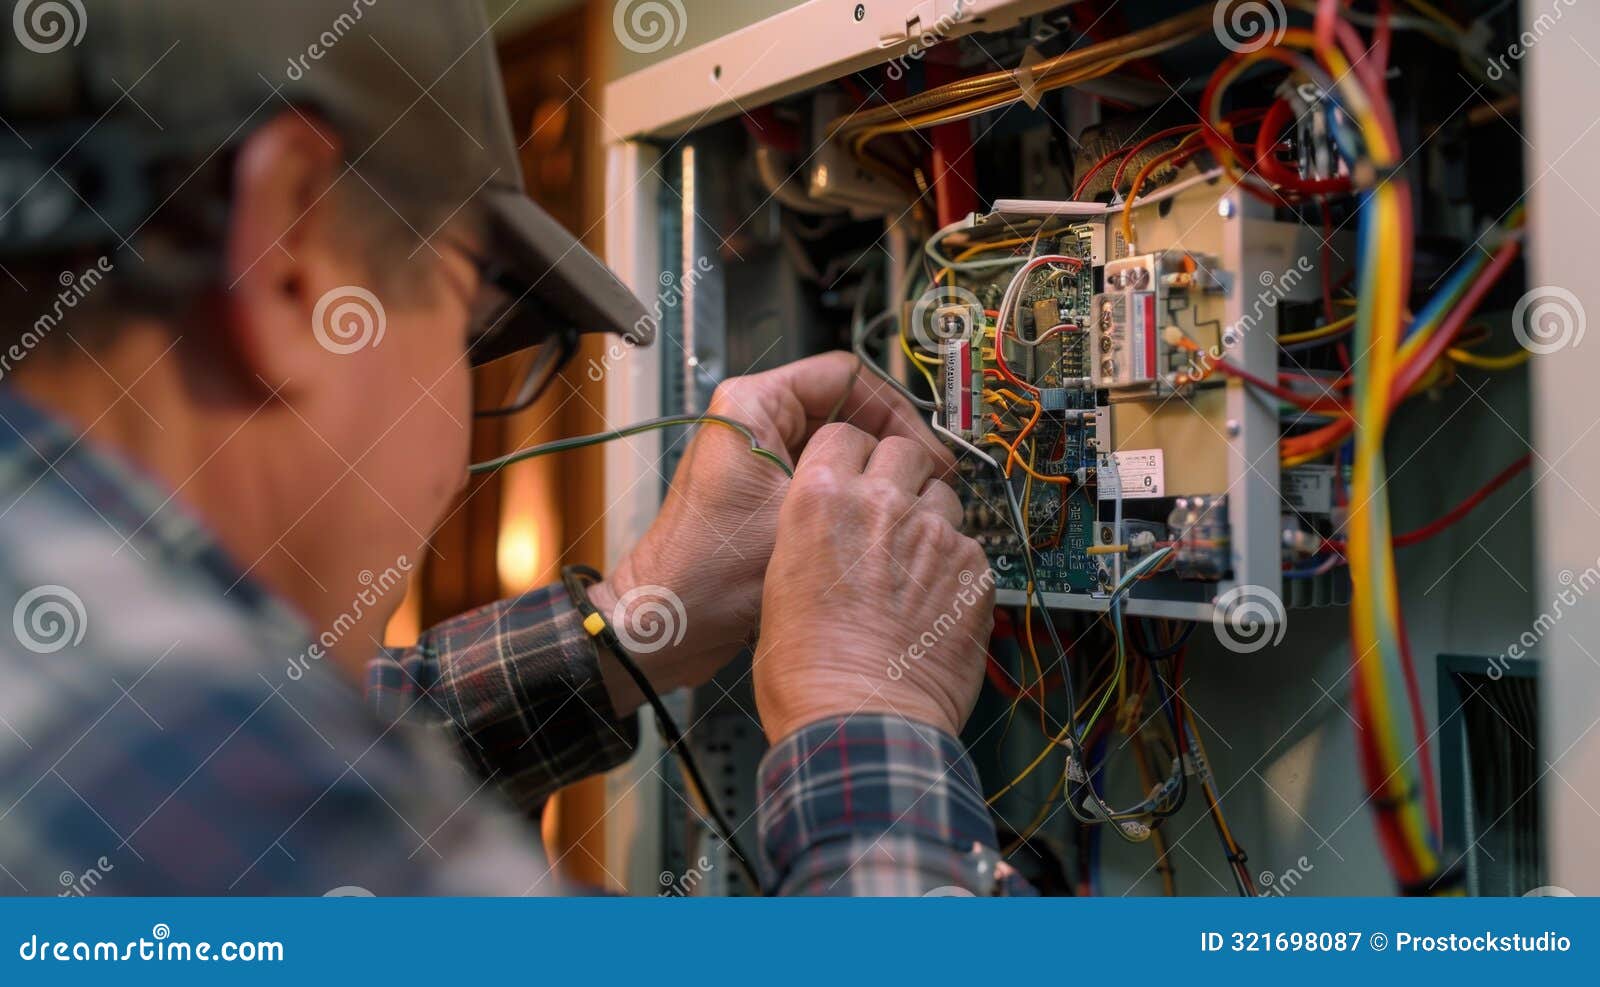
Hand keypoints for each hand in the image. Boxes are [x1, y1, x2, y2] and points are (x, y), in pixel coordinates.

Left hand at [588, 352, 950, 713]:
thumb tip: (914, 465)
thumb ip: (857, 478)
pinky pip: (823, 478)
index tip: (924, 449)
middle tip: (927, 479)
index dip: (895, 410)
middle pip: (846, 410)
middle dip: (890, 445)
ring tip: (908, 502)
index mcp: (752, 404)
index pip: (846, 376)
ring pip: (838, 447)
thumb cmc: (709, 571)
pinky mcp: (764, 491)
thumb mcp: (799, 513)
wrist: (668, 622)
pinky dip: (853, 494)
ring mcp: (758, 457)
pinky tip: (880, 523)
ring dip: (874, 473)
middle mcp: (753, 422)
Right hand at [752, 422, 994, 742]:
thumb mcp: (777, 585)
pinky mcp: (974, 569)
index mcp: (818, 498)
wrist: (860, 721)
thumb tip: (827, 535)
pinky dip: (956, 564)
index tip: (854, 471)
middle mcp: (879, 503)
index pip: (845, 435)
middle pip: (903, 450)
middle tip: (890, 507)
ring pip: (942, 495)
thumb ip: (811, 538)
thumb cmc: (806, 671)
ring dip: (930, 516)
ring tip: (914, 561)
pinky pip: (969, 546)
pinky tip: (935, 599)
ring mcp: (933, 533)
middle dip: (899, 471)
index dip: (850, 454)